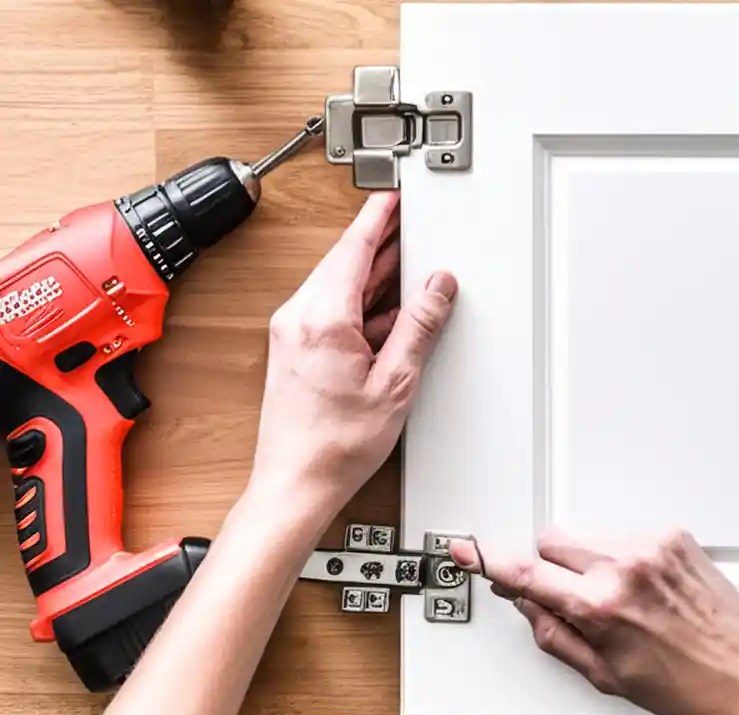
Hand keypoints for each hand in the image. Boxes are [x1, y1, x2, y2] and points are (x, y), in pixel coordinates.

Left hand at [249, 191, 456, 515]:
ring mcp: (291, 332)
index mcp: (322, 318)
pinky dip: (360, 304)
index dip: (378, 218)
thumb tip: (439, 287)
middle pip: (344, 263)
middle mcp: (298, 318)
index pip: (353, 248)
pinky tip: (387, 316)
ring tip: (410, 277)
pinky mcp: (292, 348)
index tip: (393, 198)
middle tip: (412, 230)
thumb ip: (420, 326)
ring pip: (338, 286)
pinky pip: (329, 309)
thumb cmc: (336, 445)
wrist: (296, 483)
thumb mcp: (396, 381)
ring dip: (373, 278)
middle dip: (381, 245)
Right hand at [450, 529, 738, 714]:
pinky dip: (625, 556)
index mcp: (600, 606)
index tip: (468, 548)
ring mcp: (652, 546)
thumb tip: (525, 602)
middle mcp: (624, 568)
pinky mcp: (673, 535)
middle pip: (552, 541)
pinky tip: (646, 588)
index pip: (527, 573)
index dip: (490, 560)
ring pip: (588, 535)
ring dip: (590, 561)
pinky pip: (625, 534)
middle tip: (572, 599)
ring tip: (622, 599)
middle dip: (552, 567)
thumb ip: (553, 633)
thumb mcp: (603, 673)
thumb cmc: (682, 684)